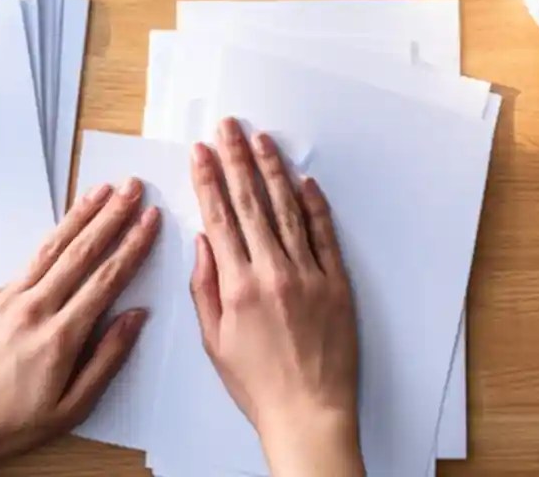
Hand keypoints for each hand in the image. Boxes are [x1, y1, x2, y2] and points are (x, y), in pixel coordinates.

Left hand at [0, 178, 158, 476]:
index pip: (106, 279)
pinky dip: (51, 242)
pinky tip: (66, 230)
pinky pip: (28, 265)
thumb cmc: (11, 423)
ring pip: (51, 249)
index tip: (150, 218)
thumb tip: (135, 316)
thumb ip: (107, 358)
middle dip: (111, 215)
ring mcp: (6, 300)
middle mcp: (33, 310)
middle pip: (81, 251)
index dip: (133, 245)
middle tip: (132, 187)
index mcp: (60, 337)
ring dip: (80, 216)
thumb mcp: (72, 407)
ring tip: (101, 190)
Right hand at [189, 117, 362, 476]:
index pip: (220, 218)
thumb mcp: (214, 342)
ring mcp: (309, 275)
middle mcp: (273, 273)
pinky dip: (314, 206)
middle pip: (252, 203)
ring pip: (288, 210)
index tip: (201, 151)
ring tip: (262, 140)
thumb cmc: (259, 384)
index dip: (209, 179)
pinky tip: (304, 181)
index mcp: (238, 287)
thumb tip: (203, 242)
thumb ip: (205, 288)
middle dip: (237, 159)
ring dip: (274, 171)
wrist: (309, 412)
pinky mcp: (337, 283)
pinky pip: (324, 235)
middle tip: (229, 127)